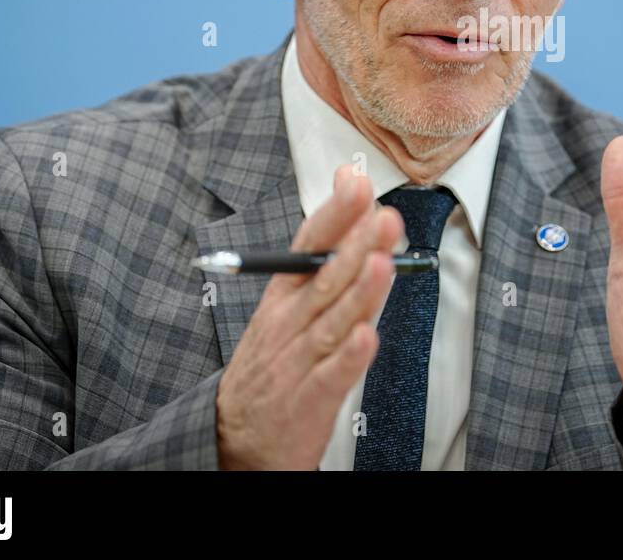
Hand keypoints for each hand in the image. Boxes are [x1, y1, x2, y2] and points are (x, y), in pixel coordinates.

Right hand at [215, 165, 402, 468]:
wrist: (239, 439)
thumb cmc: (275, 362)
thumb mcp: (290, 304)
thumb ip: (326, 250)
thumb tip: (351, 187)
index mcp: (283, 297)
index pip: (308, 245)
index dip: (334, 214)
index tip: (357, 183)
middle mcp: (289, 323)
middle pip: (324, 279)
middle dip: (355, 245)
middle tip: (383, 217)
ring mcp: (298, 361)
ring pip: (332, 321)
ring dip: (358, 292)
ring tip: (380, 264)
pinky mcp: (311, 400)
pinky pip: (332, 375)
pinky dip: (350, 356)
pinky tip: (367, 336)